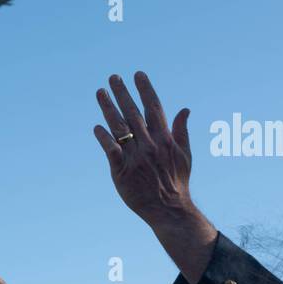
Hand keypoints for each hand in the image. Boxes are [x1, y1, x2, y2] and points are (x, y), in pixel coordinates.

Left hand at [93, 72, 217, 283]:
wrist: (169, 209)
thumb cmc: (177, 182)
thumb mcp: (185, 155)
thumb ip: (182, 131)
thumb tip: (184, 109)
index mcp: (165, 139)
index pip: (153, 108)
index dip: (145, 89)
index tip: (138, 74)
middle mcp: (149, 144)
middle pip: (133, 113)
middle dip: (123, 93)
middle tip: (113, 77)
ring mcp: (134, 157)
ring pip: (119, 127)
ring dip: (108, 108)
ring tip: (100, 92)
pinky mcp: (121, 170)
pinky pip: (110, 150)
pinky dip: (104, 137)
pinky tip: (97, 126)